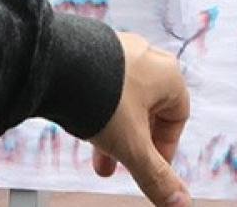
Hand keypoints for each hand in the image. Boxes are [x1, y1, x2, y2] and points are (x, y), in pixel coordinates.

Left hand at [88, 31, 190, 206]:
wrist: (53, 62)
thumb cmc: (100, 97)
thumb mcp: (131, 147)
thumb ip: (156, 177)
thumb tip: (182, 205)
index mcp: (168, 75)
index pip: (178, 117)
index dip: (165, 149)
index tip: (148, 169)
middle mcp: (147, 57)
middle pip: (148, 110)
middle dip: (133, 144)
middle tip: (116, 168)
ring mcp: (119, 49)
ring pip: (123, 98)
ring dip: (112, 129)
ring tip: (94, 153)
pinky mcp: (92, 46)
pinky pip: (101, 82)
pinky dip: (95, 106)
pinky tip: (78, 120)